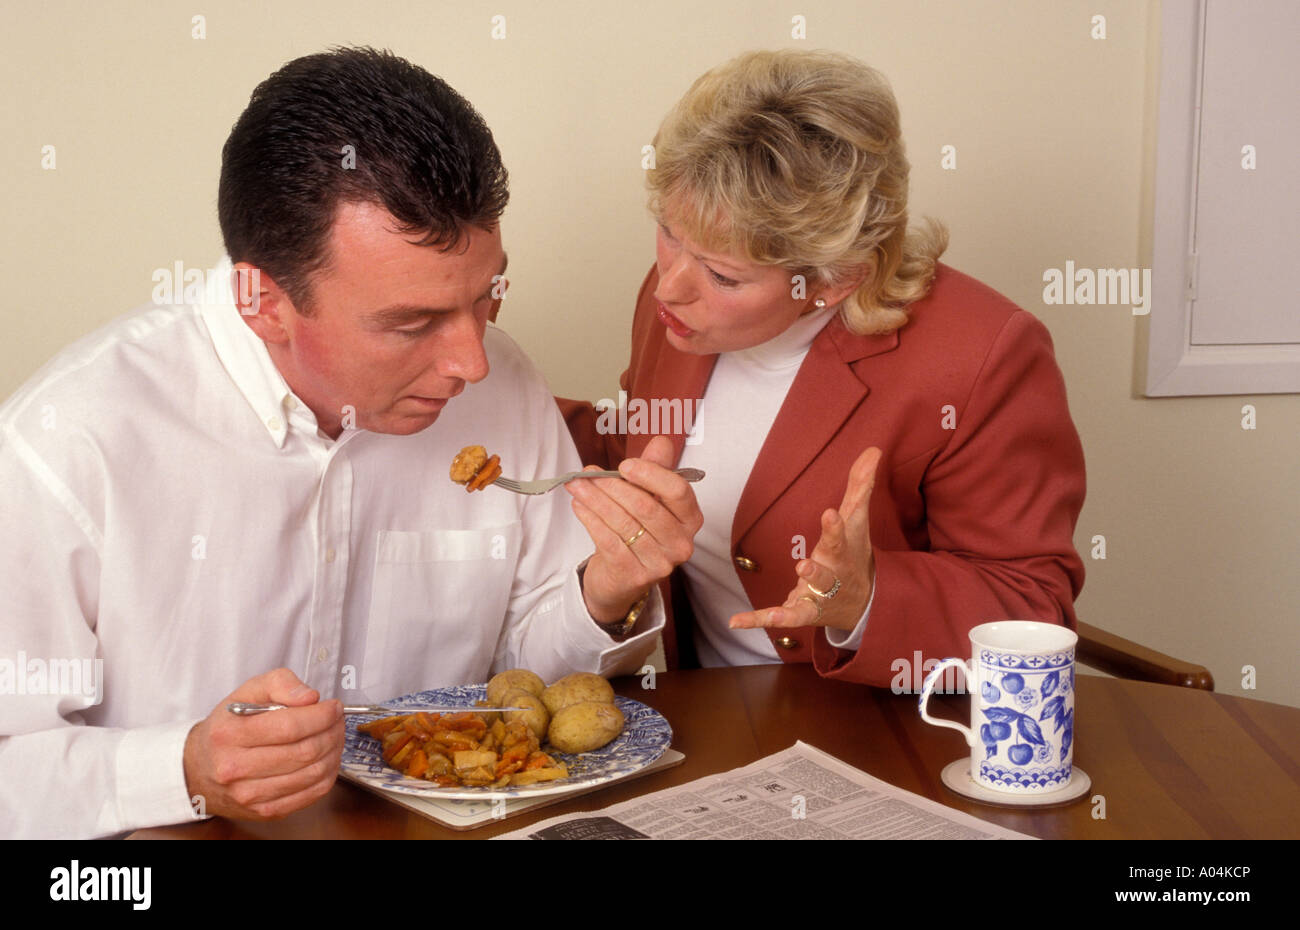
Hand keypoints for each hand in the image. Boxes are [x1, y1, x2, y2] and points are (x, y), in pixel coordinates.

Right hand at [182, 668, 344, 820]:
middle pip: (304, 752)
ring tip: (334, 737)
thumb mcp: (248, 692)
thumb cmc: (229, 727)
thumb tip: (310, 698)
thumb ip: (280, 684)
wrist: (199, 768)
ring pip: (312, 774)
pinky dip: (328, 775)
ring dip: (334, 752)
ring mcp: (249, 795)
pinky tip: (327, 759)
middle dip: (332, 732)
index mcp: (229, 735)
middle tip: (338, 721)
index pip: (289, 726)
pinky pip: (310, 794)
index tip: (333, 707)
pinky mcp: (264, 811)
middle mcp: (234, 768)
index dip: (321, 716)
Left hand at [567, 435, 702, 622]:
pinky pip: (608, 541)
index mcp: (691, 519)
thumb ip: (657, 469)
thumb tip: (661, 441)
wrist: (622, 576)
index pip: (678, 491)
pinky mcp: (634, 576)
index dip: (650, 474)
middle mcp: (681, 543)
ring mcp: (659, 563)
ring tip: (576, 485)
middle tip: (588, 473)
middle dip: (613, 486)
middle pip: (646, 507)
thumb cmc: (639, 529)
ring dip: (595, 500)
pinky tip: (578, 506)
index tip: (624, 465)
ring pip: (624, 523)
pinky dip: (590, 520)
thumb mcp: (650, 497)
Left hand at [730, 446, 881, 633]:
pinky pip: (780, 618)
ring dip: (793, 601)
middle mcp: (831, 578)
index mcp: (843, 553)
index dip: (835, 528)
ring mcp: (817, 598)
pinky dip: (758, 620)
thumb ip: (860, 485)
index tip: (830, 513)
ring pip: (806, 601)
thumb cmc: (855, 552)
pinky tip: (736, 621)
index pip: (840, 538)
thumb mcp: (858, 519)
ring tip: (776, 607)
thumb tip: (873, 449)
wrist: (865, 601)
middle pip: (824, 575)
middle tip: (804, 566)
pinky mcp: (801, 611)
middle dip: (816, 572)